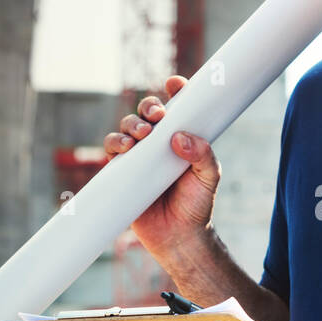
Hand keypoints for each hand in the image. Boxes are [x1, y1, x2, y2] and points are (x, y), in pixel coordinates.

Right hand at [103, 74, 220, 262]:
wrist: (179, 237)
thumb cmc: (197, 205)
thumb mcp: (209, 177)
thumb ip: (203, 155)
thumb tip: (180, 137)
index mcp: (181, 138)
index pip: (177, 108)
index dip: (175, 90)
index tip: (175, 83)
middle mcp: (158, 144)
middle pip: (147, 112)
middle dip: (149, 107)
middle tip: (158, 116)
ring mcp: (138, 157)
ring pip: (127, 128)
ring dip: (131, 124)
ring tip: (142, 135)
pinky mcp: (121, 172)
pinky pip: (112, 150)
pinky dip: (115, 143)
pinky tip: (125, 148)